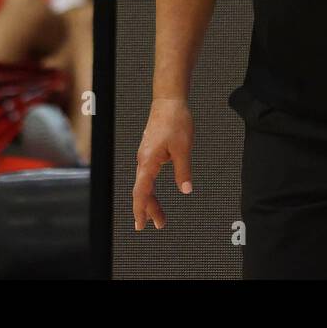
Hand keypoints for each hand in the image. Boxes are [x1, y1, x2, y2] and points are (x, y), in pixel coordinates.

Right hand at [132, 98, 193, 230]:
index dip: (141, 209)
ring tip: (161, 216)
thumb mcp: (183, 148)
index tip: (141, 224)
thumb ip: (183, 170)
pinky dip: (151, 189)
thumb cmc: (175, 121)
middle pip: (142, 191)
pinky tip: (156, 194)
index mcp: (149, 161)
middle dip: (149, 209)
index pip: (141, 191)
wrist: (169, 102)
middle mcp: (143, 161)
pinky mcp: (150, 153)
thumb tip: (186, 189)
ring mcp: (145, 157)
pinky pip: (148, 176)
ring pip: (145, 184)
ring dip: (152, 201)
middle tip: (159, 225)